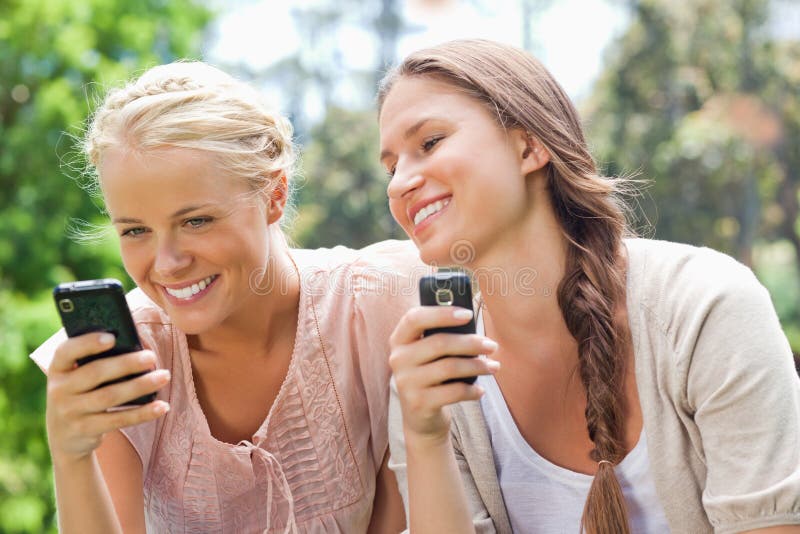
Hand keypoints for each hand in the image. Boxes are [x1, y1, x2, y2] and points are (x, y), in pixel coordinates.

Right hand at [45, 332, 169, 463]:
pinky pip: (118, 420)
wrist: (65, 437)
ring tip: (164, 376)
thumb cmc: (81, 393)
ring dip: (140, 385)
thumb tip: (135, 346)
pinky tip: (162, 406)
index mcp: (58, 369)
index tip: (112, 337)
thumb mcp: (77, 378)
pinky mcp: (85, 430)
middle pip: (95, 373)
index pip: (66, 351)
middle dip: (126, 364)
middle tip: (152, 357)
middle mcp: (59, 390)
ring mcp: (70, 412)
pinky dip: (142, 413)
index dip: (87, 343)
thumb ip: (95, 362)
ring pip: (110, 396)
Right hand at [389, 306, 498, 444]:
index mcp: (399, 340)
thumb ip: (441, 336)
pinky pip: (453, 392)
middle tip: (492, 345)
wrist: (420, 417)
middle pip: (439, 343)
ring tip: (493, 367)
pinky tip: (480, 390)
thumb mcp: (429, 355)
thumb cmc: (431, 376)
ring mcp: (406, 382)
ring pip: (450, 367)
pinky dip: (472, 390)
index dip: (442, 313)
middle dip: (471, 343)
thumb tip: (471, 323)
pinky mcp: (418, 403)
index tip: (468, 314)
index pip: (415, 318)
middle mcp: (398, 359)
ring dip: (477, 366)